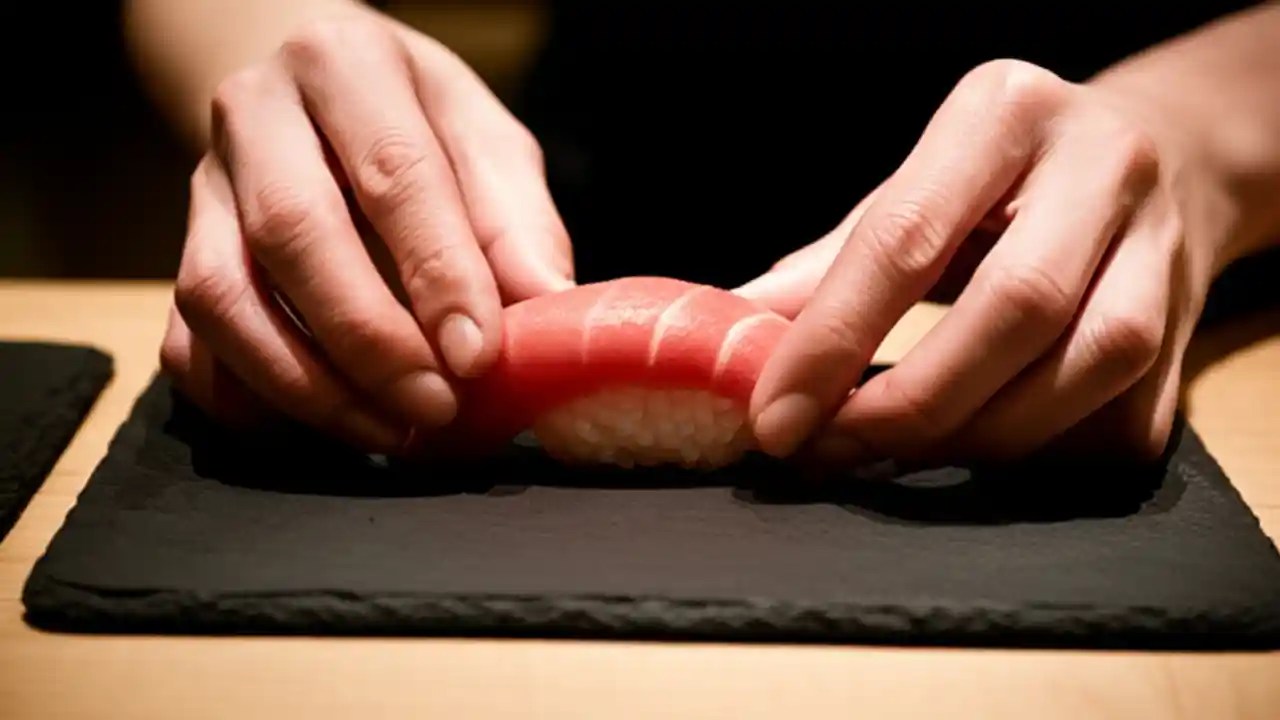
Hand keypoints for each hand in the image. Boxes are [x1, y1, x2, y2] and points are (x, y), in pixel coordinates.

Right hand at [160, 9, 573, 454]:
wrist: (321, 96)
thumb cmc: (418, 123)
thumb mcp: (485, 144)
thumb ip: (516, 224)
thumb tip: (547, 312)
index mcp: (346, 65)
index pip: (393, 172)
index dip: (437, 273)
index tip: (477, 355)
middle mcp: (256, 115)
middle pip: (293, 234)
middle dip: (369, 340)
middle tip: (436, 407)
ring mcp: (204, 188)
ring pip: (224, 298)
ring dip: (309, 385)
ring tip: (390, 431)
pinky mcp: (178, 254)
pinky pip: (187, 344)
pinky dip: (249, 400)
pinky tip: (320, 424)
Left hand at [739, 59, 1232, 467]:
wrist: (1158, 157)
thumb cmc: (1002, 181)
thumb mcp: (915, 189)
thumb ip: (832, 263)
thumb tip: (737, 334)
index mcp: (1005, 113)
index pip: (908, 235)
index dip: (834, 336)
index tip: (775, 413)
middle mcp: (1102, 167)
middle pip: (1013, 310)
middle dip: (909, 402)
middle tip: (830, 446)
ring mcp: (1162, 250)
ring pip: (1081, 373)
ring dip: (970, 439)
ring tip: (889, 450)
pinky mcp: (1192, 331)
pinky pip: (1113, 427)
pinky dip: (1033, 456)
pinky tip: (974, 446)